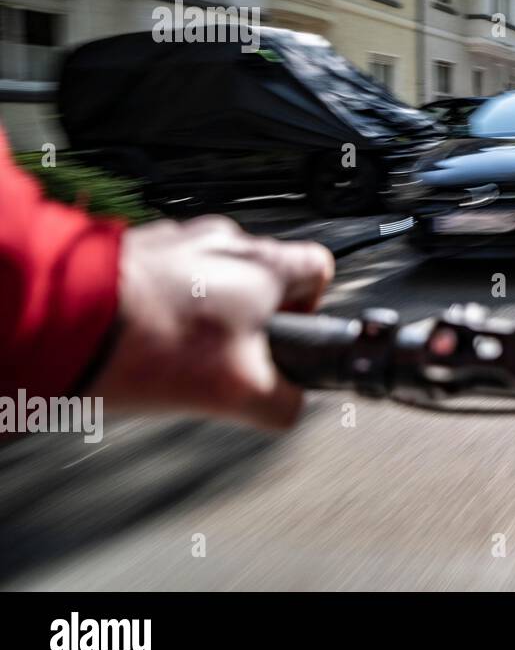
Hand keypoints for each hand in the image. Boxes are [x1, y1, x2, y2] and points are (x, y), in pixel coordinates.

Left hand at [92, 215, 333, 428]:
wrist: (61, 318)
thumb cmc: (150, 343)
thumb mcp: (236, 393)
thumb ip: (281, 404)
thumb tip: (289, 409)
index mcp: (265, 265)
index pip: (318, 269)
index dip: (311, 308)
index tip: (285, 337)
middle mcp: (225, 240)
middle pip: (259, 280)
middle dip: (246, 322)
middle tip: (223, 361)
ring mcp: (175, 240)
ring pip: (208, 279)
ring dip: (200, 314)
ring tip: (172, 355)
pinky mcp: (132, 249)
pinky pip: (162, 278)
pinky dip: (158, 308)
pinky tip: (139, 343)